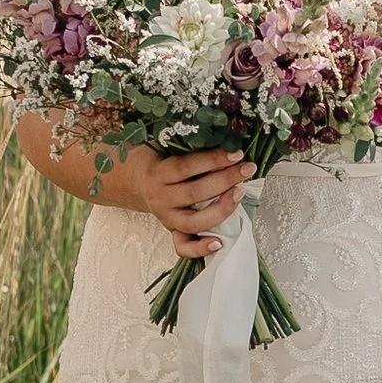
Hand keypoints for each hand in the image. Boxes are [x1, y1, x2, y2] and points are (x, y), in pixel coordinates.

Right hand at [113, 145, 252, 260]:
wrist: (134, 181)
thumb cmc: (158, 159)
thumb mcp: (164, 145)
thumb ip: (187, 143)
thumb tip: (224, 134)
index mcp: (157, 173)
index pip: (186, 167)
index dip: (212, 160)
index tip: (236, 153)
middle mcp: (160, 198)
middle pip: (194, 193)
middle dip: (225, 180)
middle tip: (247, 169)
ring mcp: (166, 217)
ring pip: (193, 222)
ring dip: (220, 209)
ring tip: (239, 194)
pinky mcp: (171, 230)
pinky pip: (183, 246)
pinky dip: (200, 248)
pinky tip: (218, 243)